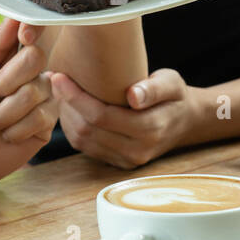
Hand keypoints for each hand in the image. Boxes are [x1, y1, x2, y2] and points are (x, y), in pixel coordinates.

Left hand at [0, 18, 58, 187]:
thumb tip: (17, 14)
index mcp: (8, 54)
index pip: (30, 30)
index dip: (32, 28)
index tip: (24, 36)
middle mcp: (29, 72)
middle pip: (36, 57)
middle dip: (6, 80)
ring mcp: (42, 97)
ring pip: (37, 89)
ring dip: (6, 111)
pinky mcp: (48, 123)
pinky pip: (43, 116)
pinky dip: (16, 128)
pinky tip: (6, 135)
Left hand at [52, 68, 201, 169]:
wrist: (184, 121)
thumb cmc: (174, 96)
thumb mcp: (171, 83)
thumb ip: (153, 89)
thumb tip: (133, 96)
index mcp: (150, 129)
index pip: (102, 116)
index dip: (76, 97)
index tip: (60, 76)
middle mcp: (137, 150)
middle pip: (88, 130)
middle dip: (67, 104)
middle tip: (55, 79)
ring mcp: (127, 160)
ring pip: (82, 141)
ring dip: (67, 116)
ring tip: (59, 92)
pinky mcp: (117, 162)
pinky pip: (86, 147)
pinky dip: (73, 127)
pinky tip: (70, 107)